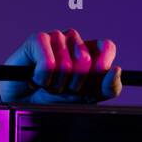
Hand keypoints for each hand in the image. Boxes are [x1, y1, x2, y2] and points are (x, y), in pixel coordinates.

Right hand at [0, 29, 122, 104]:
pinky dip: (42, 79)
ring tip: (48, 85)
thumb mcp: (88, 98)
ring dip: (56, 85)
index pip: (107, 47)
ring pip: (65, 66)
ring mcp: (56, 38)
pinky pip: (48, 65)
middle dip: (74, 84)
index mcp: (90, 51)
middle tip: (63, 88)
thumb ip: (108, 88)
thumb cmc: (56, 98)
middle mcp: (74, 41)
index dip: (101, 67)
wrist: (25, 103)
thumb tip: (117, 71)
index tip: (91, 82)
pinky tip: (37, 79)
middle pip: (85, 61)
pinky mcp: (37, 40)